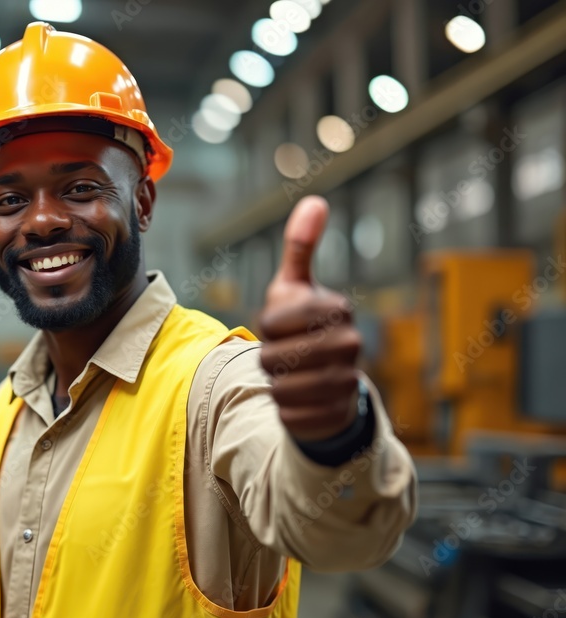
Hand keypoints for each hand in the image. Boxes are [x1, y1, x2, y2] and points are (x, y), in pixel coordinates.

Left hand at [258, 196, 361, 442]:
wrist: (328, 383)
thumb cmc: (302, 329)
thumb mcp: (294, 289)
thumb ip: (299, 248)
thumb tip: (314, 200)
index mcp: (336, 310)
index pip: (276, 321)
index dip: (267, 327)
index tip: (277, 327)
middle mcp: (350, 345)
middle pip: (275, 357)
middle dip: (268, 358)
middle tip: (282, 355)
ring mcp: (348, 382)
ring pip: (281, 388)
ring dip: (275, 383)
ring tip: (289, 376)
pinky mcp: (338, 415)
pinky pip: (290, 415)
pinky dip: (284, 410)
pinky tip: (298, 400)